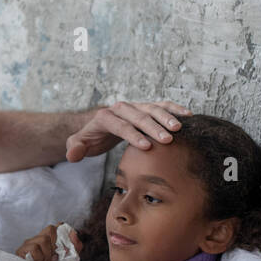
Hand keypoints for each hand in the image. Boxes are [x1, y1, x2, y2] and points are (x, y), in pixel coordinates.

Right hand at [16, 224, 82, 260]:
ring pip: (43, 239)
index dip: (62, 232)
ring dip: (47, 254)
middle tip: (54, 257)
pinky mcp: (21, 251)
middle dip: (56, 245)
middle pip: (50, 229)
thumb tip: (74, 233)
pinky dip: (39, 257)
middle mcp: (37, 239)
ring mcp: (28, 244)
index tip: (64, 247)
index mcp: (49, 241)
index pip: (56, 226)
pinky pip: (34, 248)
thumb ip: (75, 247)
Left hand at [66, 100, 190, 161]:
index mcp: (105, 117)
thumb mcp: (79, 144)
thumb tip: (72, 155)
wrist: (98, 125)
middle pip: (138, 116)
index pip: (120, 126)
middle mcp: (121, 108)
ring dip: (166, 117)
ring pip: (152, 108)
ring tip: (179, 128)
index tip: (146, 146)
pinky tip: (188, 115)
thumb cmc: (90, 138)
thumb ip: (75, 149)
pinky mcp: (145, 107)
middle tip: (168, 140)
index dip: (133, 135)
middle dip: (153, 127)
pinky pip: (161, 105)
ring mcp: (135, 106)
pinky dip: (174, 108)